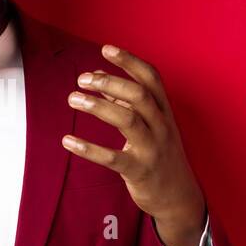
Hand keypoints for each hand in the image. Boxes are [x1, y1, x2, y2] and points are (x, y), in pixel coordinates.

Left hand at [62, 44, 206, 245]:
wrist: (178, 197)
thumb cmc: (159, 155)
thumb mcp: (150, 125)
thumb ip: (124, 100)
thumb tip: (98, 75)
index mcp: (164, 112)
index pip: (151, 78)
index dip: (129, 61)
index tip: (105, 49)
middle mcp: (161, 126)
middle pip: (139, 95)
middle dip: (110, 82)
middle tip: (83, 79)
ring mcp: (152, 149)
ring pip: (127, 120)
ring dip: (97, 106)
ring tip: (73, 99)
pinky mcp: (139, 171)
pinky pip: (112, 158)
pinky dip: (88, 149)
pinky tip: (67, 142)